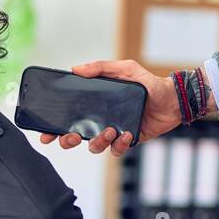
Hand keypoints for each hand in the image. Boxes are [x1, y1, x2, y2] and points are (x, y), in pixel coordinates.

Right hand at [38, 59, 185, 157]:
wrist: (174, 99)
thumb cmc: (149, 83)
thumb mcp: (125, 69)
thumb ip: (101, 67)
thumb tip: (76, 69)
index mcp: (95, 105)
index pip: (69, 117)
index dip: (54, 127)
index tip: (44, 132)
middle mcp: (101, 120)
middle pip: (74, 137)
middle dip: (68, 140)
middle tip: (72, 136)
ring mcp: (113, 132)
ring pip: (94, 147)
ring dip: (98, 141)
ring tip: (110, 130)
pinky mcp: (127, 141)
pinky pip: (116, 150)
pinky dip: (120, 145)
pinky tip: (127, 134)